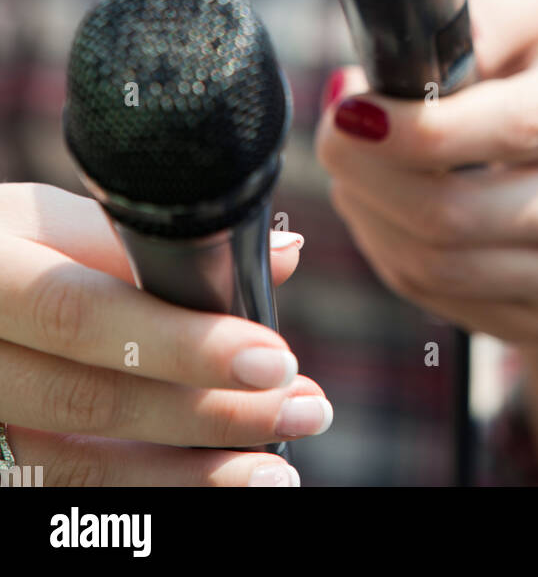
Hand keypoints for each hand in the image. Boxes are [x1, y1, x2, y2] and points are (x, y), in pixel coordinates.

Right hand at [0, 184, 331, 485]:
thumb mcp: (49, 221)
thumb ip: (152, 242)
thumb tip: (282, 252)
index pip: (84, 314)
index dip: (179, 343)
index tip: (272, 356)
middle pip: (91, 402)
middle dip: (209, 414)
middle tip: (305, 407)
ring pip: (79, 470)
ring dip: (190, 476)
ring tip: (277, 471)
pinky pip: (64, 498)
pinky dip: (147, 499)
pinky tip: (214, 491)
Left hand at [316, 0, 537, 343]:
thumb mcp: (530, 0)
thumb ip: (492, 12)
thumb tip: (447, 55)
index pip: (509, 130)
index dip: (415, 129)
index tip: (348, 110)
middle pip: (455, 214)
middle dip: (367, 175)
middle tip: (332, 134)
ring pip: (435, 265)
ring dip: (368, 212)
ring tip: (355, 163)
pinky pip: (436, 298)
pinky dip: (387, 250)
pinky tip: (383, 205)